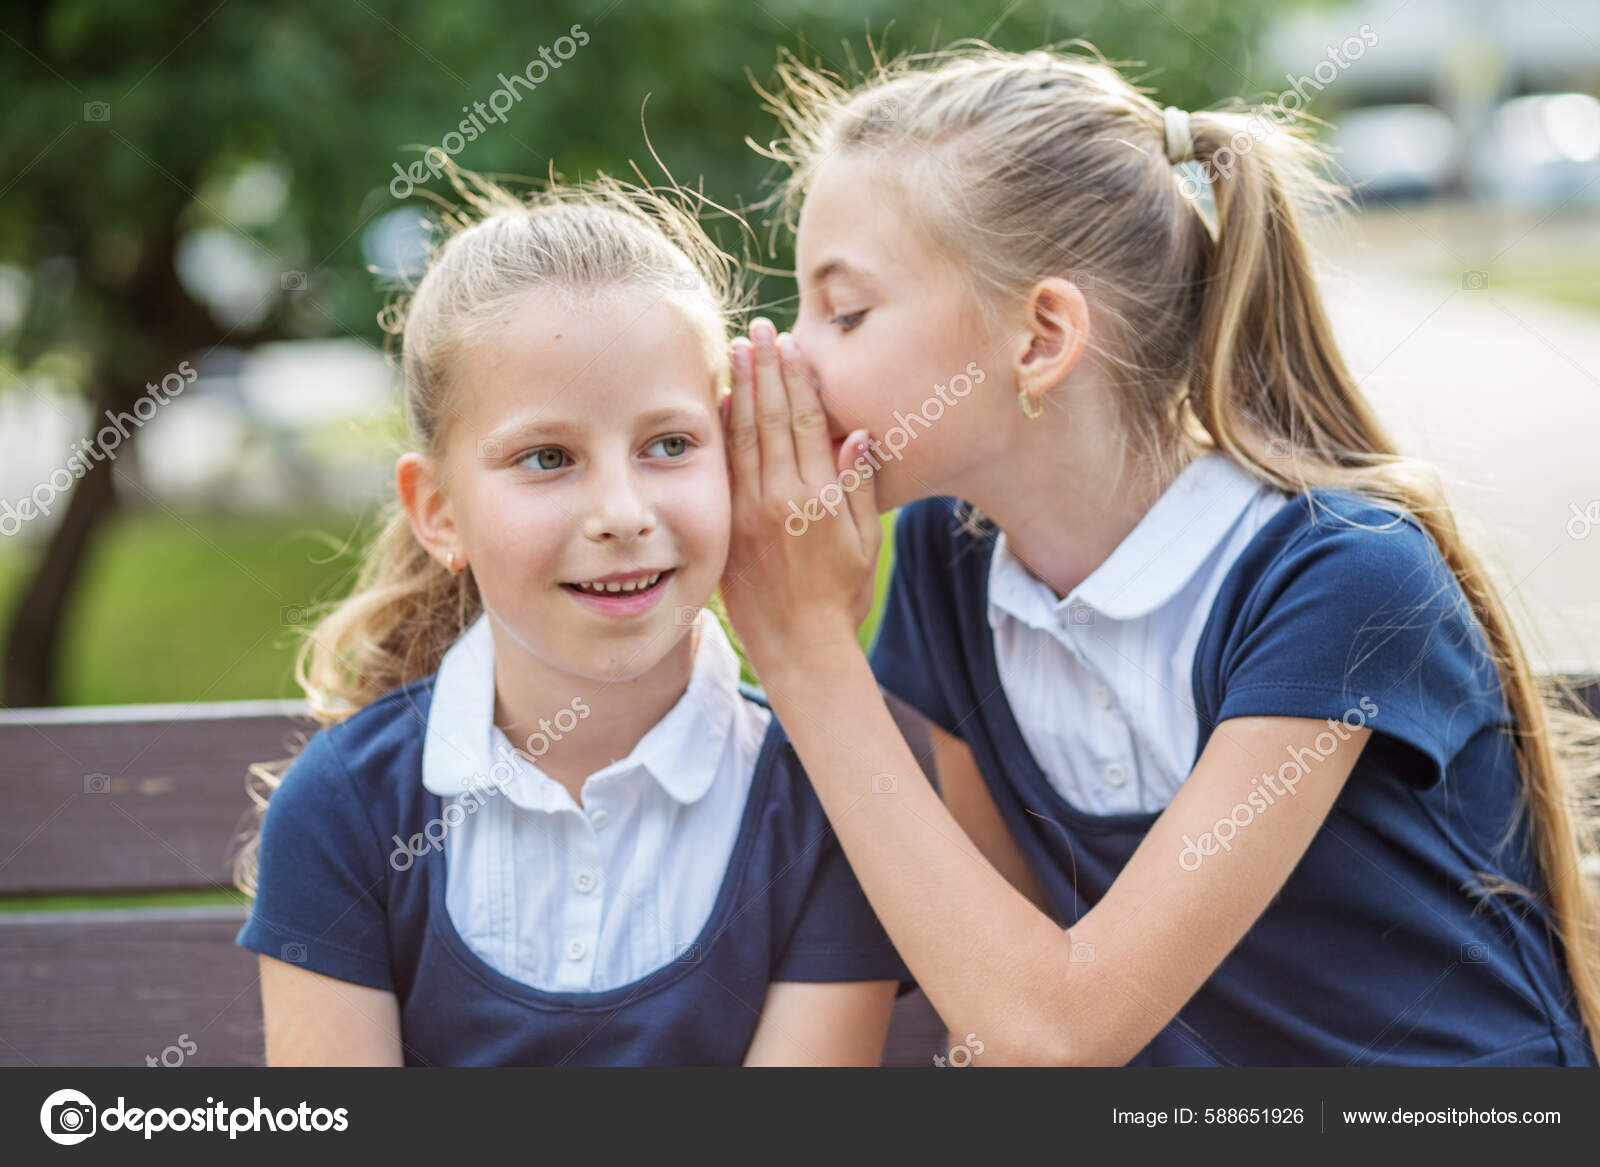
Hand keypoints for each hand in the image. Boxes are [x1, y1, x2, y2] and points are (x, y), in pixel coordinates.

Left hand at [720, 318, 881, 674]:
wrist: (800, 647)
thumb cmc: (842, 596)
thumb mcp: (865, 541)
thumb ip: (859, 485)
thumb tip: (858, 432)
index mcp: (818, 498)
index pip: (805, 421)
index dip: (797, 378)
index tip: (789, 345)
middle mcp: (779, 498)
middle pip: (769, 417)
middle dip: (763, 368)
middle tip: (757, 329)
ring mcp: (747, 511)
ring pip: (741, 435)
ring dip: (738, 388)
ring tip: (735, 350)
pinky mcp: (727, 526)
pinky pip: (723, 467)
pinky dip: (721, 430)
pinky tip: (718, 402)